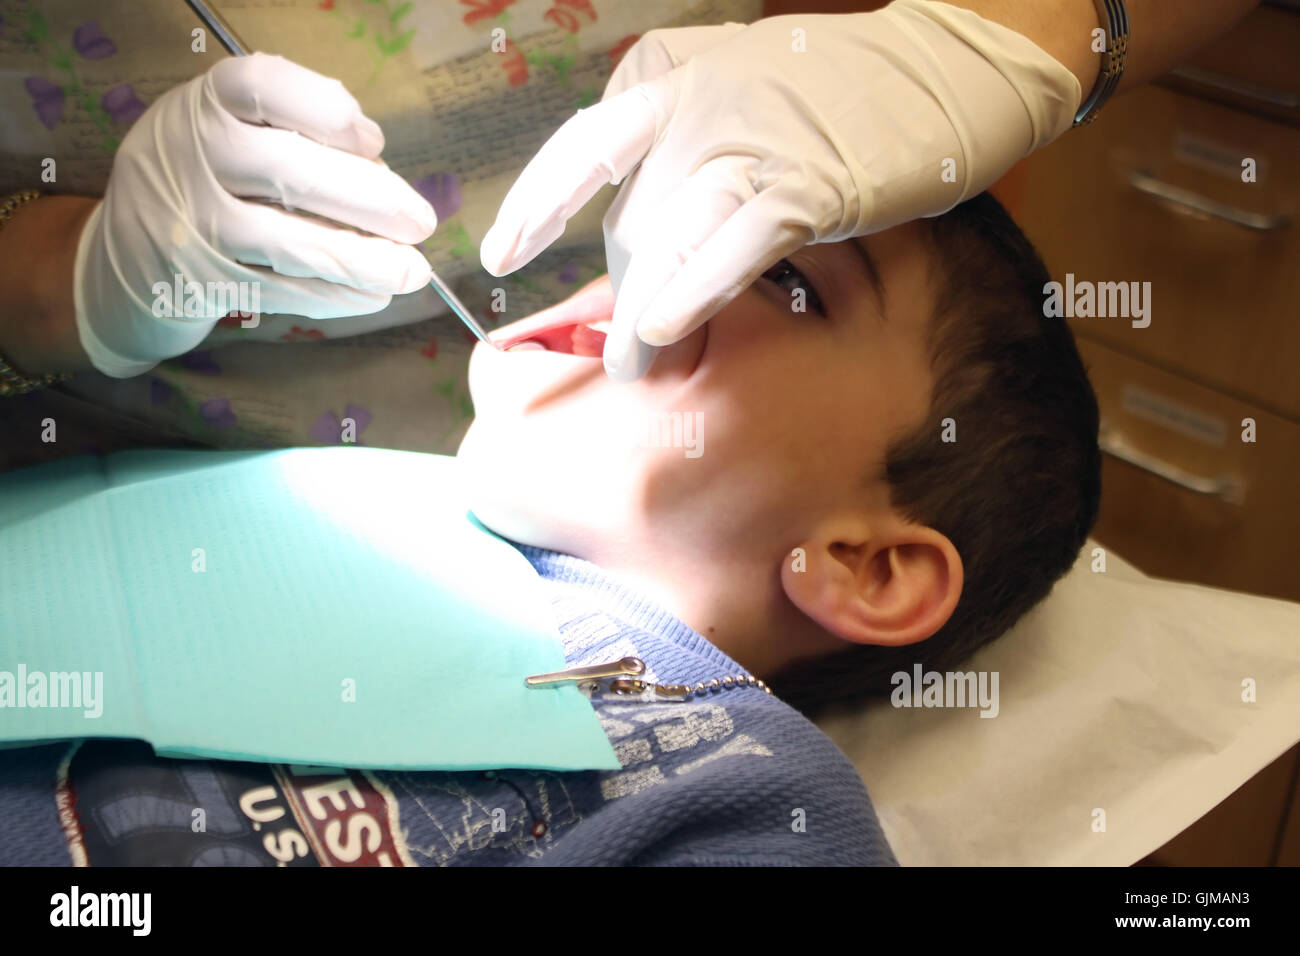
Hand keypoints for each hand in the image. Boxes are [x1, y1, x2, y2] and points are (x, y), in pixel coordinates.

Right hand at [75, 53, 436, 376]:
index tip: (374, 142)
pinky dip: (335, 295)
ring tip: (413, 272)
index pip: (267, 87)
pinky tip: (372, 295)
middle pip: (291, 172)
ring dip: (364, 260)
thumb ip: (295, 136)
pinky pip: (282, 290)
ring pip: (290, 242)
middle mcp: (190, 154)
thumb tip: (378, 167)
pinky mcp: (201, 282)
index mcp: (206, 102)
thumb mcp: (229, 133)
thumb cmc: (203, 182)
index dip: (328, 112)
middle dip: (371, 200)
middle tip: (422, 221)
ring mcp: (192, 223)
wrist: (120, 258)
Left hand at [480, 0, 1079, 380]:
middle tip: (622, 355)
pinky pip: (730, 248)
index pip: (579, 150)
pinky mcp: (805, 183)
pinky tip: (664, 329)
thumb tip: (637, 234)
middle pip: (628, 218)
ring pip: (667, 240)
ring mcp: (749, 139)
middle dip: (616, 293)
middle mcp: (695, 100)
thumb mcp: (738, 95)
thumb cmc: (840, 96)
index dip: (537, 209)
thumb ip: (680, 147)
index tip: (503, 254)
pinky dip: (693, 291)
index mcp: (667, 74)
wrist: (947, 66)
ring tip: (635, 368)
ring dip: (643, 315)